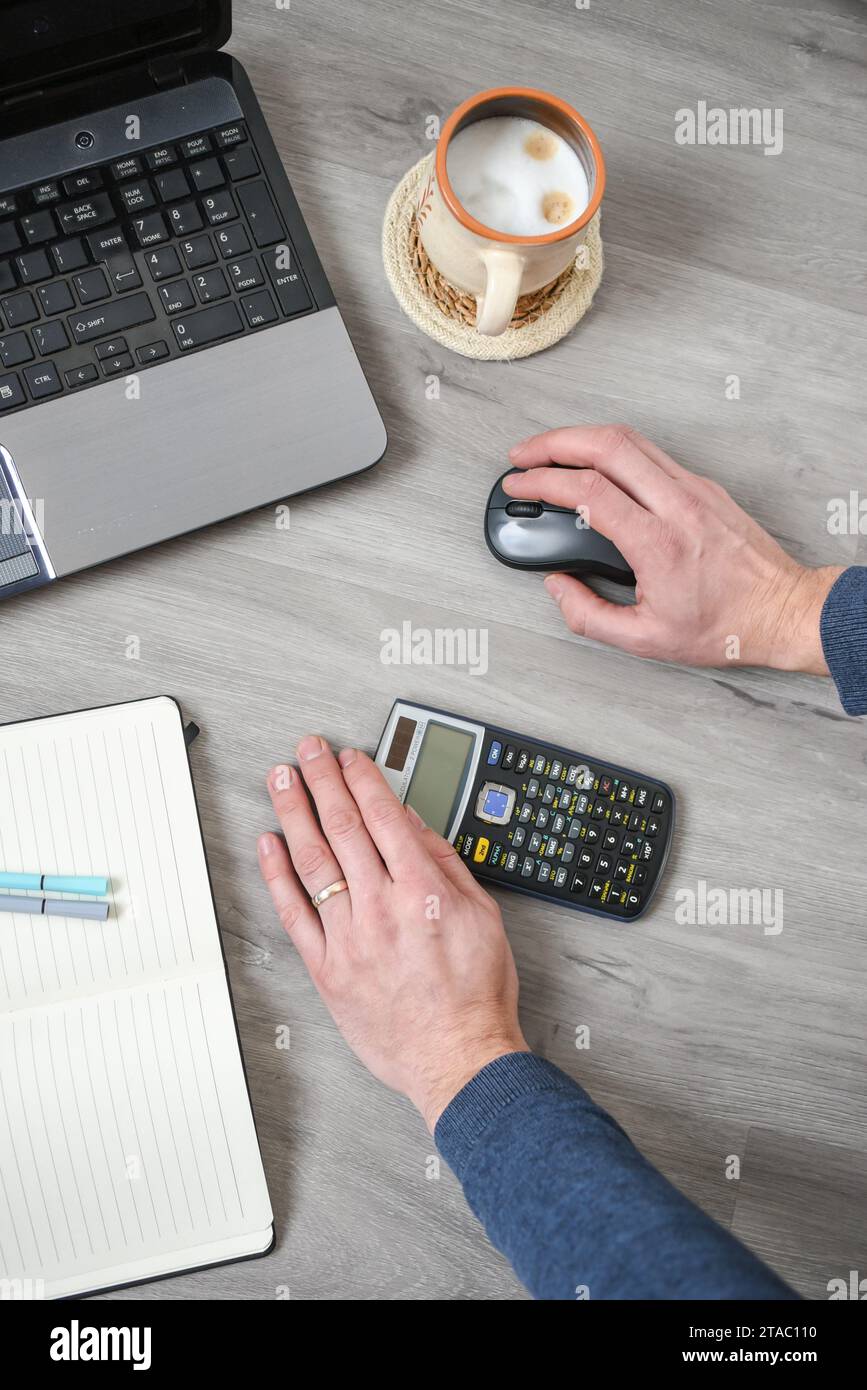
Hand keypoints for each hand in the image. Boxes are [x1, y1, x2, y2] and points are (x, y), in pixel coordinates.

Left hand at [258, 737, 527, 1131]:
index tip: (349, 757)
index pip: (384, 816)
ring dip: (293, 813)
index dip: (362, 779)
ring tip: (280, 780)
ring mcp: (349, 937)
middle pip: (343, 828)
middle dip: (322, 781)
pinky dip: (277, 876)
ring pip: (312, 862)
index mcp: (423, 890)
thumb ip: (445, 864)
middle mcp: (381, 908)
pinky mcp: (327, 968)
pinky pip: (294, 914)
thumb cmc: (475, 993)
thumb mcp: (483, 915)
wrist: (457, 1058)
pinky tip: (269, 846)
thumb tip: (413, 825)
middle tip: (307, 751)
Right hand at [503, 426, 843, 672]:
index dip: (543, 480)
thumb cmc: (725, 626)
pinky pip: (651, 452)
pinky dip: (612, 448)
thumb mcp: (645, 639)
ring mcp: (694, 489)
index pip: (589, 491)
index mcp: (658, 544)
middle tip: (524, 455)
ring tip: (551, 451)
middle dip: (554, 442)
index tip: (519, 483)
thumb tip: (557, 587)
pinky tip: (595, 462)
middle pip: (607, 445)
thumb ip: (589, 615)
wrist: (781, 611)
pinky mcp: (704, 486)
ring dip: (582, 437)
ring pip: (630, 439)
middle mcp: (677, 505)